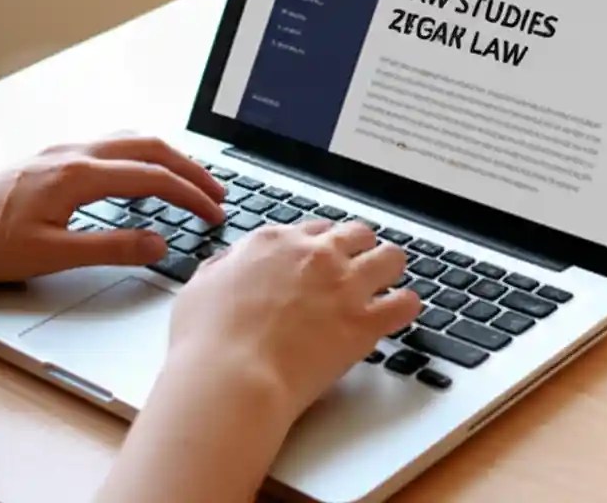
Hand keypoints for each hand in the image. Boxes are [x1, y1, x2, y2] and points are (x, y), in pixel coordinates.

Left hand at [0, 133, 224, 281]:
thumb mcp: (51, 256)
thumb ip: (112, 248)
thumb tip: (160, 244)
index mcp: (78, 175)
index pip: (154, 178)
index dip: (192, 196)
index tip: (215, 213)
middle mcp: (72, 154)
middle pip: (150, 147)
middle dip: (190, 168)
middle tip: (217, 192)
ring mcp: (60, 153)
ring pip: (129, 140)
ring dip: (166, 157)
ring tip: (189, 181)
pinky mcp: (49, 160)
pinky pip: (109, 146)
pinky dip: (139, 157)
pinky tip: (138, 179)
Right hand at [97, 220, 420, 502]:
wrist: (230, 376)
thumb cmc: (207, 341)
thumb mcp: (200, 287)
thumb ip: (223, 268)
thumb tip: (231, 263)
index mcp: (275, 242)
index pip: (317, 230)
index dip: (324, 245)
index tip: (326, 259)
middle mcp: (316, 255)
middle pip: (358, 234)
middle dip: (360, 250)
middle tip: (358, 269)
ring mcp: (345, 285)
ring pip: (391, 257)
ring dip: (389, 270)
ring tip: (386, 285)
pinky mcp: (365, 320)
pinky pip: (406, 302)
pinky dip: (405, 307)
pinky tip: (397, 315)